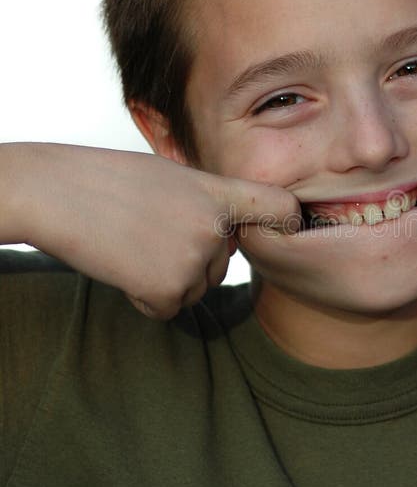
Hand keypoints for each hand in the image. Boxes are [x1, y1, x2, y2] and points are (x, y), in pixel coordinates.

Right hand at [12, 143, 300, 317]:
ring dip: (167, 280)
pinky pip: (170, 308)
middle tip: (148, 231)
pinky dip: (146, 298)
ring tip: (131, 244)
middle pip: (223, 263)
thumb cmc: (107, 178)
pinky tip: (122, 267)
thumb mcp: (170, 178)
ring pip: (196, 289)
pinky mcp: (169, 289)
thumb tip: (229, 237)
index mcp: (218, 191)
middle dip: (193, 259)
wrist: (55, 193)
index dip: (288, 222)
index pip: (279, 207)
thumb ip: (206, 205)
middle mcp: (216, 226)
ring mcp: (194, 259)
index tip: (290, 230)